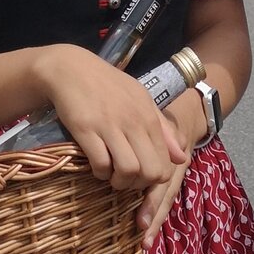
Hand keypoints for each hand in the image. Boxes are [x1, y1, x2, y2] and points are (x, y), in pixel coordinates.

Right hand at [40, 44, 186, 190]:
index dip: (155, 179)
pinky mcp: (86, 129)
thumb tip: (181, 157)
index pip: (165, 163)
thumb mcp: (142, 100)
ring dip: (119, 181)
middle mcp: (134, 122)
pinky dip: (100, 171)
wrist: (73, 69)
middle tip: (126, 179)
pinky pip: (101, 163)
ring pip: (128, 170)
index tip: (141, 176)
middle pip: (151, 171)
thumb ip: (164, 129)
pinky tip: (97, 165)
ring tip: (111, 174)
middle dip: (138, 184)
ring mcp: (110, 125)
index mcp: (149, 117)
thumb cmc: (109, 85)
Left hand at [137, 85, 205, 246]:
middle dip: (154, 220)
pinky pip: (161, 199)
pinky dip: (154, 214)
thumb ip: (170, 134)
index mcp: (173, 160)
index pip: (164, 187)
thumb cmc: (168, 119)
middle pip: (164, 200)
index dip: (153, 206)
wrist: (186, 116)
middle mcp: (174, 172)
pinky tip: (145, 230)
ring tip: (145, 244)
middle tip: (143, 240)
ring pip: (164, 202)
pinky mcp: (166, 180)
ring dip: (155, 221)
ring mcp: (172, 177)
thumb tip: (180, 152)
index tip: (142, 223)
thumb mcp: (166, 122)